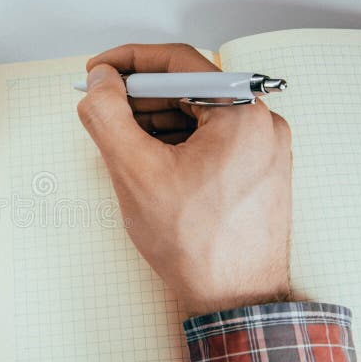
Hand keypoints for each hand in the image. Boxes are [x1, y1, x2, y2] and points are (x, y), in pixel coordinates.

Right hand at [77, 44, 291, 316]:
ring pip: (198, 116)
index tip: (98, 71)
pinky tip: (149, 162)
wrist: (235, 300)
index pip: (178, 61)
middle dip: (139, 97)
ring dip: (155, 122)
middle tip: (102, 108)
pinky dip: (175, 143)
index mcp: (241, 114)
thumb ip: (107, 116)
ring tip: (121, 143)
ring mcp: (262, 150)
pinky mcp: (256, 173)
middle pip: (188, 89)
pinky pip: (210, 141)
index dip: (128, 61)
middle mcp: (261, 125)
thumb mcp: (134, 172)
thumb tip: (99, 83)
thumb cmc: (196, 245)